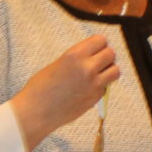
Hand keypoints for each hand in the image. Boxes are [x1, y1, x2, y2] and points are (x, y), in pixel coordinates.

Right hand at [9, 35, 119, 150]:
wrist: (36, 111)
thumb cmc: (41, 87)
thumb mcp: (58, 63)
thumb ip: (78, 58)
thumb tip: (95, 56)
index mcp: (75, 54)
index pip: (100, 40)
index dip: (98, 44)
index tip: (94, 49)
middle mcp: (87, 67)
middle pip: (111, 53)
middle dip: (105, 56)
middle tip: (97, 62)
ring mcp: (93, 84)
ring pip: (115, 70)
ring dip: (109, 71)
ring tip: (97, 74)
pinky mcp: (95, 98)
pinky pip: (106, 87)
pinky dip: (100, 87)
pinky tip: (86, 90)